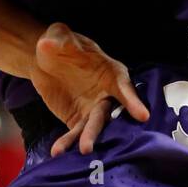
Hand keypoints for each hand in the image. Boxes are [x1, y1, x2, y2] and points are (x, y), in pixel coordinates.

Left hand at [28, 22, 149, 156]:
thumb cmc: (59, 43)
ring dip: (85, 139)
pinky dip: (67, 142)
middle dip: (98, 129)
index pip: (123, 86)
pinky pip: (74, 133)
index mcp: (110, 72)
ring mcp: (92, 109)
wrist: (44, 59)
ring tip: (79, 152)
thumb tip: (49, 44)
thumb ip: (58, 38)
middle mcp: (106, 94)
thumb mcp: (58, 34)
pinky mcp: (78, 119)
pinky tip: (58, 152)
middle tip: (90, 145)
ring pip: (92, 127)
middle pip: (106, 113)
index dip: (132, 100)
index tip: (142, 115)